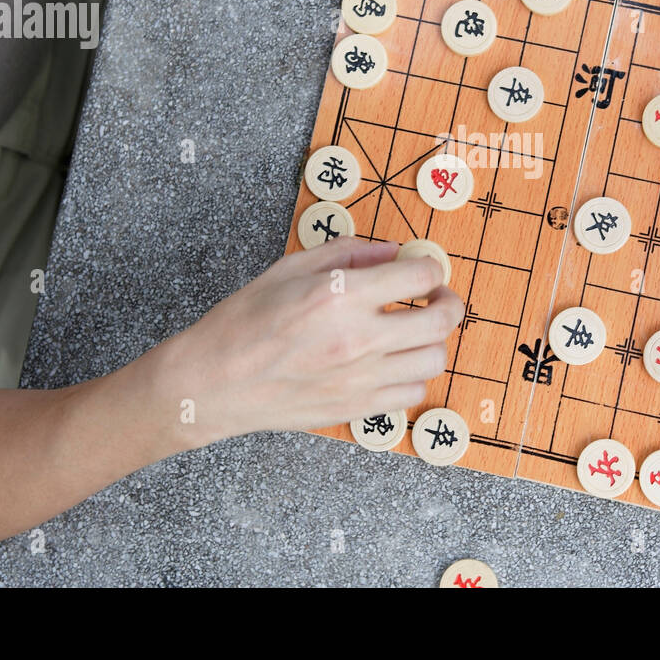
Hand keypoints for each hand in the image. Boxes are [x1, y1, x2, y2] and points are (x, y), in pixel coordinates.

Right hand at [163, 236, 462, 442]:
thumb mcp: (290, 269)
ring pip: (434, 360)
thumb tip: (390, 250)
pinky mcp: (356, 408)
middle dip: (447, 302)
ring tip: (413, 332)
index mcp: (342, 295)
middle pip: (442, 321)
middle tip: (436, 297)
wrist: (212, 383)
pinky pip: (412, 394)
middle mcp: (359, 339)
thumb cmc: (242, 323)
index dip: (429, 267)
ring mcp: (361, 379)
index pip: (420, 275)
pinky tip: (393, 363)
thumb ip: (348, 253)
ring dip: (431, 341)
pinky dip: (412, 376)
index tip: (422, 269)